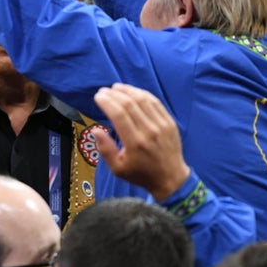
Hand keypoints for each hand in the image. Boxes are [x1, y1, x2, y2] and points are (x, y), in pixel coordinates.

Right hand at [92, 83, 189, 201]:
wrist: (171, 179)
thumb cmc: (141, 174)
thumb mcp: (117, 169)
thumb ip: (105, 149)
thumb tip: (95, 130)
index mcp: (134, 143)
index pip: (118, 114)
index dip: (107, 102)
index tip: (98, 96)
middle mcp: (149, 131)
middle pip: (129, 104)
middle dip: (114, 94)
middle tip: (103, 91)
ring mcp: (161, 125)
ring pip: (143, 100)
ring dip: (128, 90)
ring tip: (116, 87)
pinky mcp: (170, 122)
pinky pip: (155, 103)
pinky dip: (142, 94)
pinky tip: (133, 92)